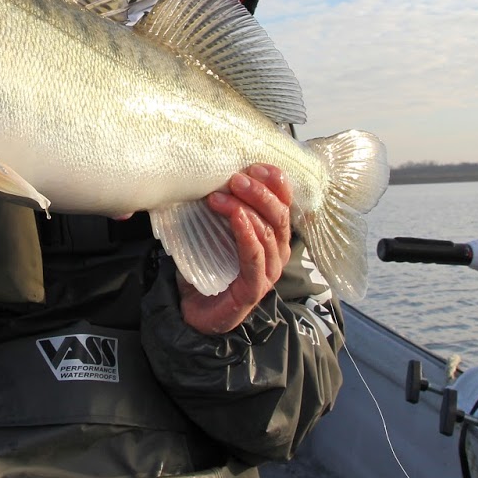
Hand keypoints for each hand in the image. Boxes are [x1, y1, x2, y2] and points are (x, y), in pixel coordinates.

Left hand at [178, 164, 293, 334]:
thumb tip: (204, 174)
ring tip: (221, 197)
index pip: (284, 203)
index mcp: (272, 236)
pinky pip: (255, 256)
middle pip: (279, 215)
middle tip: (236, 178)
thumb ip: (219, 206)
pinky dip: (246, 233)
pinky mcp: (254, 288)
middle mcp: (276, 252)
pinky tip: (236, 217)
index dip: (276, 182)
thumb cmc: (206, 269)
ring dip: (245, 208)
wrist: (193, 311)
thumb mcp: (213, 230)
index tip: (256, 166)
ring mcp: (268, 272)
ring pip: (267, 233)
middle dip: (260, 192)